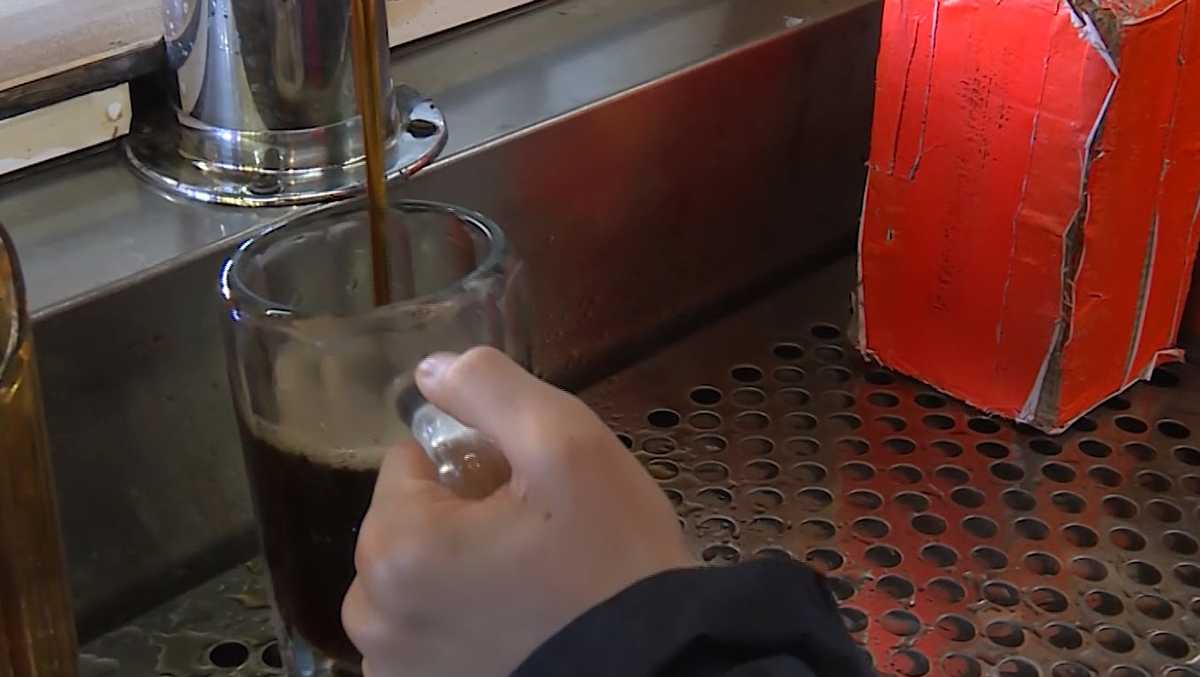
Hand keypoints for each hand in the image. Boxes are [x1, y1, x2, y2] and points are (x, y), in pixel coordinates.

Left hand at [343, 347, 694, 676]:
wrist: (660, 665)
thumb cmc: (610, 558)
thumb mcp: (567, 443)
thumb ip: (489, 388)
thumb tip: (430, 369)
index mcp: (394, 547)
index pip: (408, 465)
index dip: (471, 466)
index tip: (525, 495)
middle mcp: (375, 616)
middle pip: (405, 523)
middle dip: (459, 518)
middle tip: (536, 537)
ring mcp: (395, 666)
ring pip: (412, 579)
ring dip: (455, 571)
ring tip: (530, 582)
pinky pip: (423, 631)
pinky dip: (458, 621)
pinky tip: (516, 622)